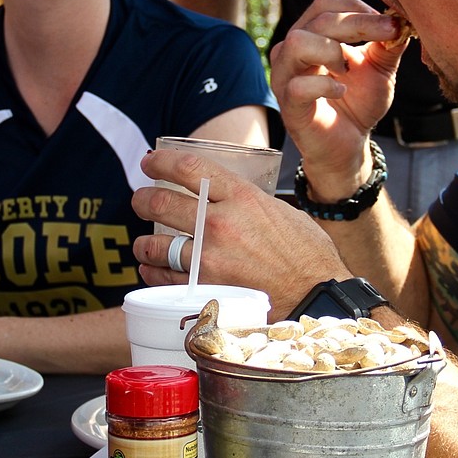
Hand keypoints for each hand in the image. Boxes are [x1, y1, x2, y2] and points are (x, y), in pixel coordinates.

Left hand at [131, 149, 351, 319]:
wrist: (317, 296)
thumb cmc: (307, 254)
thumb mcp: (279, 211)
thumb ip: (248, 202)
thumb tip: (226, 198)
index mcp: (242, 197)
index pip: (189, 168)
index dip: (161, 161)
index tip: (150, 162)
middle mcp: (221, 223)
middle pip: (162, 202)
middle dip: (143, 199)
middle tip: (140, 200)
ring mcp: (211, 258)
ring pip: (156, 245)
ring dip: (143, 244)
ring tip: (142, 244)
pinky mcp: (207, 289)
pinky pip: (166, 279)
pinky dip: (154, 273)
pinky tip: (152, 270)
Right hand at [269, 0, 403, 195]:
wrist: (349, 145)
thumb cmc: (358, 102)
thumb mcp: (380, 68)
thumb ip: (388, 43)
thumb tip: (402, 18)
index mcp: (311, 34)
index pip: (325, 2)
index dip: (357, 6)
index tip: (387, 22)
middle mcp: (292, 51)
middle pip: (318, 19)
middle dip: (358, 23)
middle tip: (389, 33)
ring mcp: (286, 78)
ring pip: (297, 43)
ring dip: (331, 50)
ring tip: (348, 68)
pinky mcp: (289, 107)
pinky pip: (298, 87)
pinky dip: (324, 85)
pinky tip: (342, 91)